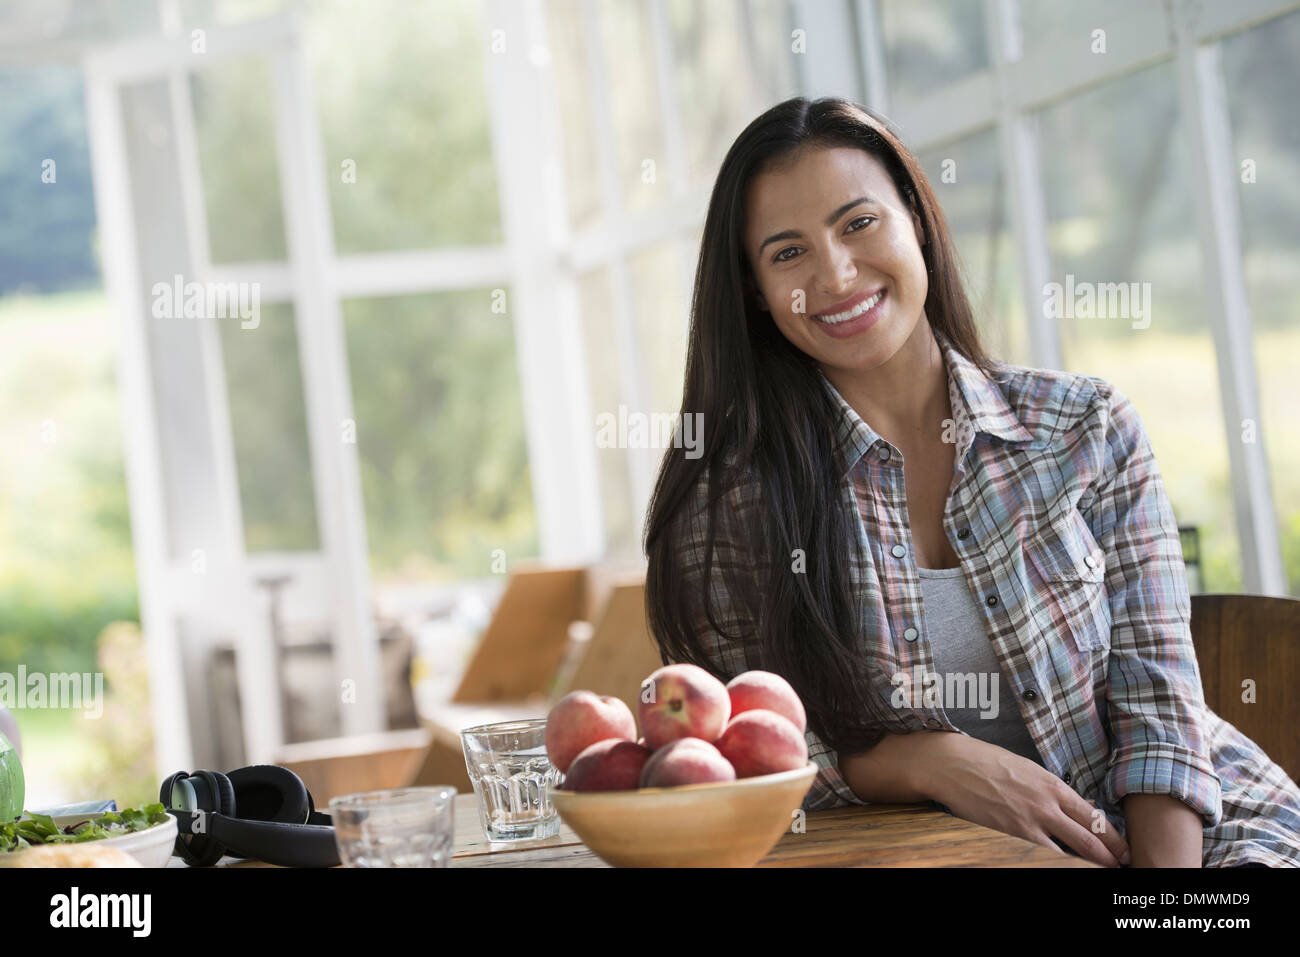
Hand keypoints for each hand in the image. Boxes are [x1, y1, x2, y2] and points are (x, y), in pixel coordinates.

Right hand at [925, 732, 1130, 867]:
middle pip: (1087, 838)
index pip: (1092, 816)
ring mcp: (1028, 822)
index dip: (1111, 837)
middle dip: (1107, 856)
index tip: (1121, 848)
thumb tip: (1082, 803)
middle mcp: (1046, 805)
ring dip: (1086, 864)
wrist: (953, 764)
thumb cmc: (988, 762)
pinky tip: (1062, 866)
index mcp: (1053, 786)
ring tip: (1098, 871)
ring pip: (1068, 852)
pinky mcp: (1010, 834)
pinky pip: (1040, 855)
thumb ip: (1054, 789)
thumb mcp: (1028, 769)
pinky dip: (1054, 862)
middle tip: (1120, 865)